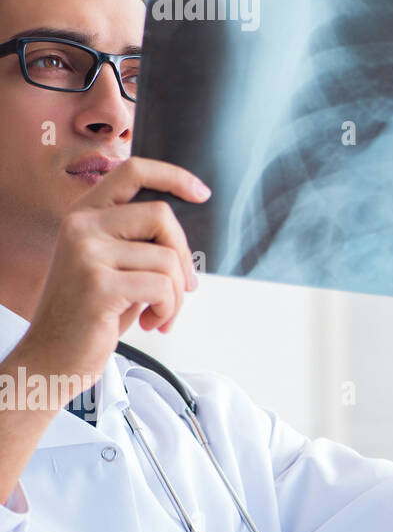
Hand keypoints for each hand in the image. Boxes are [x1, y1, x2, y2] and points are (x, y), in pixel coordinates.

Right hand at [18, 157, 208, 387]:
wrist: (51, 360)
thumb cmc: (90, 315)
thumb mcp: (114, 267)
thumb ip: (140, 243)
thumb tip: (184, 241)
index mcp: (83, 215)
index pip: (132, 171)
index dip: (174, 177)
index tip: (202, 193)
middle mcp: (80, 226)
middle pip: (161, 216)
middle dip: (184, 255)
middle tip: (184, 287)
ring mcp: (86, 253)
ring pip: (168, 258)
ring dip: (177, 294)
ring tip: (161, 313)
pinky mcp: (98, 284)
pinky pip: (163, 287)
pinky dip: (170, 309)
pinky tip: (154, 323)